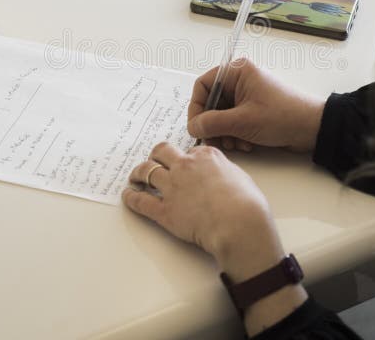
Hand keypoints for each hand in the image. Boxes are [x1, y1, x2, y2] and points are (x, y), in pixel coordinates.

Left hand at [122, 142, 280, 276]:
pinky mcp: (164, 210)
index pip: (190, 151)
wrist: (238, 224)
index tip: (185, 164)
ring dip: (138, 173)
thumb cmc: (246, 204)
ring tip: (135, 176)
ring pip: (146, 171)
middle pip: (162, 152)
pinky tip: (128, 196)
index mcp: (206, 156)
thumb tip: (221, 176)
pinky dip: (131, 198)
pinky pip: (141, 201)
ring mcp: (172, 187)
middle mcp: (186, 167)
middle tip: (154, 161)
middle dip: (156, 155)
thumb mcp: (241, 177)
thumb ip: (225, 172)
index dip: (187, 158)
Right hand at [188, 58, 324, 152]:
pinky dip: (235, 135)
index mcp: (237, 72)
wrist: (313, 128)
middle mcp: (240, 82)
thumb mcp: (243, 121)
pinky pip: (233, 123)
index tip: (196, 127)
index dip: (196, 106)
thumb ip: (213, 123)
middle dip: (212, 125)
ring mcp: (246, 97)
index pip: (203, 85)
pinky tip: (246, 145)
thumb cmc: (282, 116)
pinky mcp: (252, 111)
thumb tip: (193, 127)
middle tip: (215, 141)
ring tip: (235, 145)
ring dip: (224, 133)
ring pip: (221, 116)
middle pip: (211, 103)